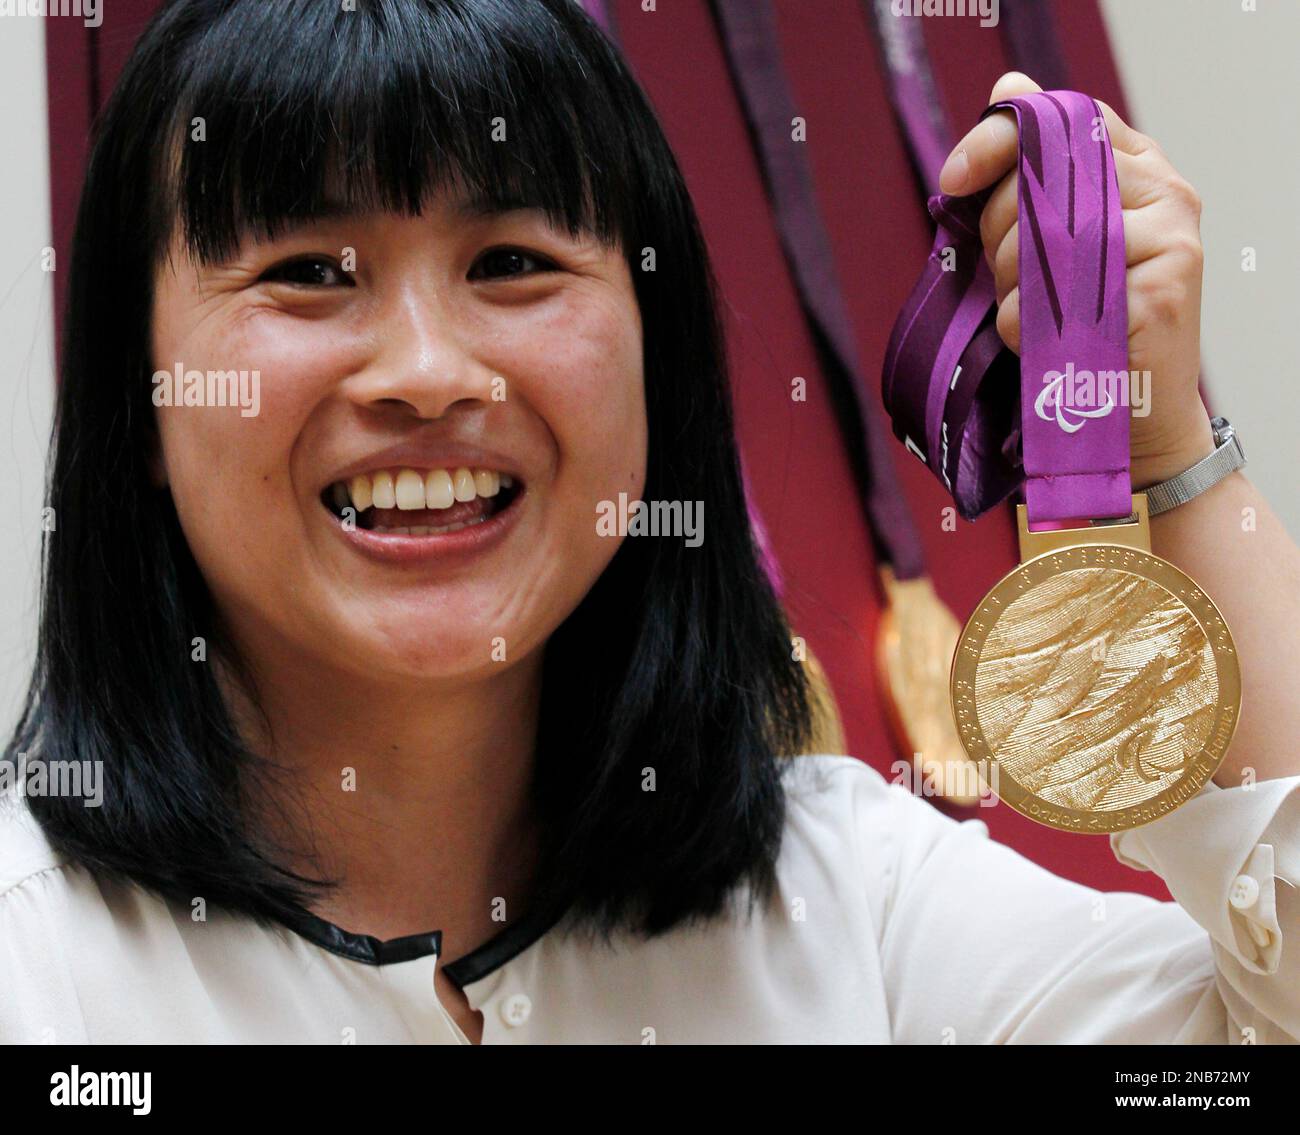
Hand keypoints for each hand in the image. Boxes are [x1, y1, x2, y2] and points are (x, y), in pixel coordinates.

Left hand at [939, 72, 1214, 488]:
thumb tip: (1011, 86)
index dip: (998, 142)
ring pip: (1043, 242)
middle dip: (999, 236)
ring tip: (1038, 318)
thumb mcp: (1054, 243)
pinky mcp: (1157, 297)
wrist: (1133, 421)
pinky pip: (1047, 303)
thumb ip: (1038, 172)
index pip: (1065, 121)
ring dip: (1013, 289)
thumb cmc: (1084, 328)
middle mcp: (1167, 195)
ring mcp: (1169, 243)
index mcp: (1142, 171)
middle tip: (1015, 279)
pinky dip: (1024, 330)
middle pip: (1042, 182)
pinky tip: (1044, 347)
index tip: (950, 180)